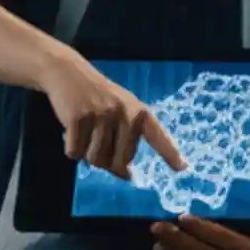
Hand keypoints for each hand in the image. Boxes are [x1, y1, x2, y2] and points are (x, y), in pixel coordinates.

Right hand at [38, 55, 186, 178]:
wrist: (67, 72)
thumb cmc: (96, 98)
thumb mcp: (118, 111)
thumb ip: (126, 141)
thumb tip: (126, 177)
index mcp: (138, 112)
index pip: (158, 136)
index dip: (170, 153)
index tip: (182, 168)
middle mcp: (124, 113)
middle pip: (119, 162)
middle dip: (107, 162)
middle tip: (97, 145)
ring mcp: (101, 115)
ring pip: (96, 159)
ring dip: (86, 154)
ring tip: (85, 136)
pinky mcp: (78, 118)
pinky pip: (75, 152)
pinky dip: (71, 149)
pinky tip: (71, 132)